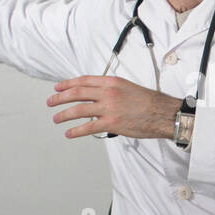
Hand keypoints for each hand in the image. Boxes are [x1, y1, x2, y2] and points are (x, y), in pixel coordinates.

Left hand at [48, 76, 179, 138]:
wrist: (163, 113)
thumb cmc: (149, 102)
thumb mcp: (128, 87)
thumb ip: (110, 90)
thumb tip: (96, 97)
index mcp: (112, 82)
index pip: (83, 81)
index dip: (68, 84)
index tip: (58, 87)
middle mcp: (108, 93)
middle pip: (76, 93)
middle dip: (60, 98)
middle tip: (51, 102)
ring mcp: (109, 108)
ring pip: (78, 110)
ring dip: (64, 114)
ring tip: (56, 118)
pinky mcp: (112, 123)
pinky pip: (88, 128)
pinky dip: (76, 131)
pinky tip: (69, 133)